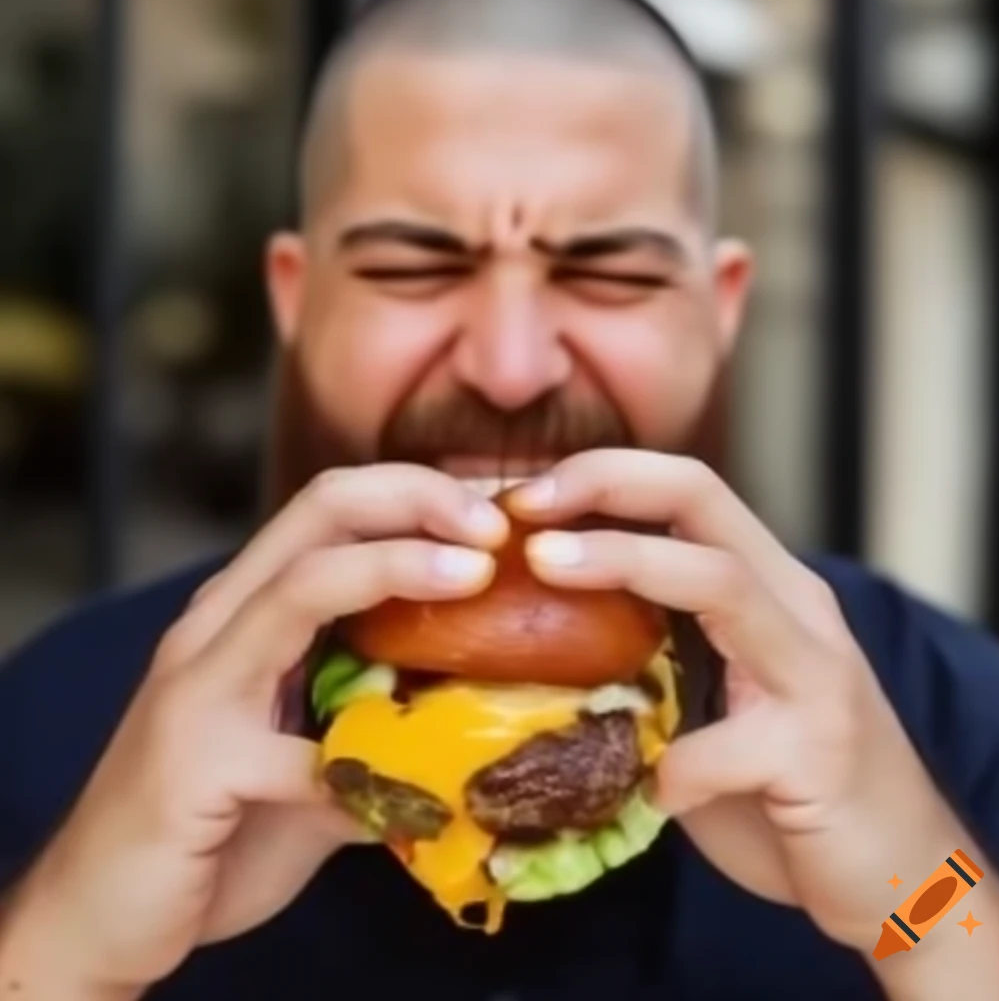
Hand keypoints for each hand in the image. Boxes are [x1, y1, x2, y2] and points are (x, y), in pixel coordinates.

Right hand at [1, 466, 506, 995]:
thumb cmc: (220, 822)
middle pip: (318, 512)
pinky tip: (416, 805)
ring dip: (395, 569)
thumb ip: (383, 726)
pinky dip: (365, 769)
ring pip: (300, 589)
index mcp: (249, 609)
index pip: (332, 509)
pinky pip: (295, 754)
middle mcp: (219, 626)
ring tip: (472, 575)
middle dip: (415, 500)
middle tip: (493, 526)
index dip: (416, 494)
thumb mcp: (317, 753)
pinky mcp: (190, 764)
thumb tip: (484, 720)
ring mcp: (198, 687)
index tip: (493, 517)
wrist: (100, 909)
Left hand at [510, 450, 982, 952]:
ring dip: (626, 563)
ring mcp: (815, 674)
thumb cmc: (783, 780)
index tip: (527, 498)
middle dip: (606, 487)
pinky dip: (669, 767)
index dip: (607, 476)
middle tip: (525, 511)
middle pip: (703, 502)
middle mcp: (797, 609)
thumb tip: (538, 640)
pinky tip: (647, 792)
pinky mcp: (820, 752)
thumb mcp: (719, 694)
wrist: (901, 871)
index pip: (691, 489)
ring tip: (547, 568)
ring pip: (721, 582)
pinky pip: (726, 747)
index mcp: (768, 587)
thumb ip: (656, 656)